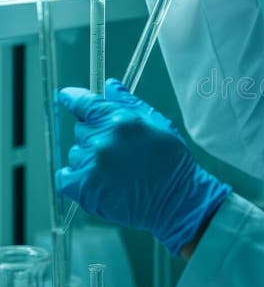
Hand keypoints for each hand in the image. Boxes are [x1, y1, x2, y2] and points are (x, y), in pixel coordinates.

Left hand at [56, 78, 230, 255]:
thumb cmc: (171, 162)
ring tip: (114, 169)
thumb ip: (128, 103)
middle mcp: (102, 140)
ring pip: (75, 154)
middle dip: (95, 135)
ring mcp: (91, 165)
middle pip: (81, 129)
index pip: (82, 102)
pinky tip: (94, 180)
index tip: (68, 97)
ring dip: (88, 158)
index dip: (73, 98)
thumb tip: (111, 86)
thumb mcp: (156, 123)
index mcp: (119, 120)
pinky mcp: (85, 188)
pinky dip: (75, 178)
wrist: (176, 200)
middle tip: (117, 149)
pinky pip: (65, 178)